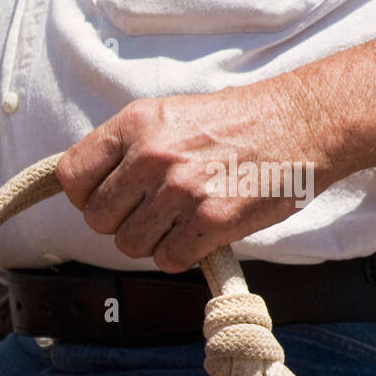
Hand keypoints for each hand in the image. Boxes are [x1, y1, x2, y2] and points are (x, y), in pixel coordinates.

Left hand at [55, 78, 335, 272]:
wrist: (304, 122)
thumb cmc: (235, 123)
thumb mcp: (168, 116)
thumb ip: (125, 148)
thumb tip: (86, 187)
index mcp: (135, 124)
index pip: (72, 176)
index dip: (85, 196)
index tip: (107, 197)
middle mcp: (152, 156)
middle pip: (97, 219)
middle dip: (121, 222)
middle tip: (153, 211)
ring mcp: (181, 189)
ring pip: (129, 245)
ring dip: (152, 241)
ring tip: (181, 218)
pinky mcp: (211, 220)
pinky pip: (167, 260)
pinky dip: (181, 254)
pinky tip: (201, 232)